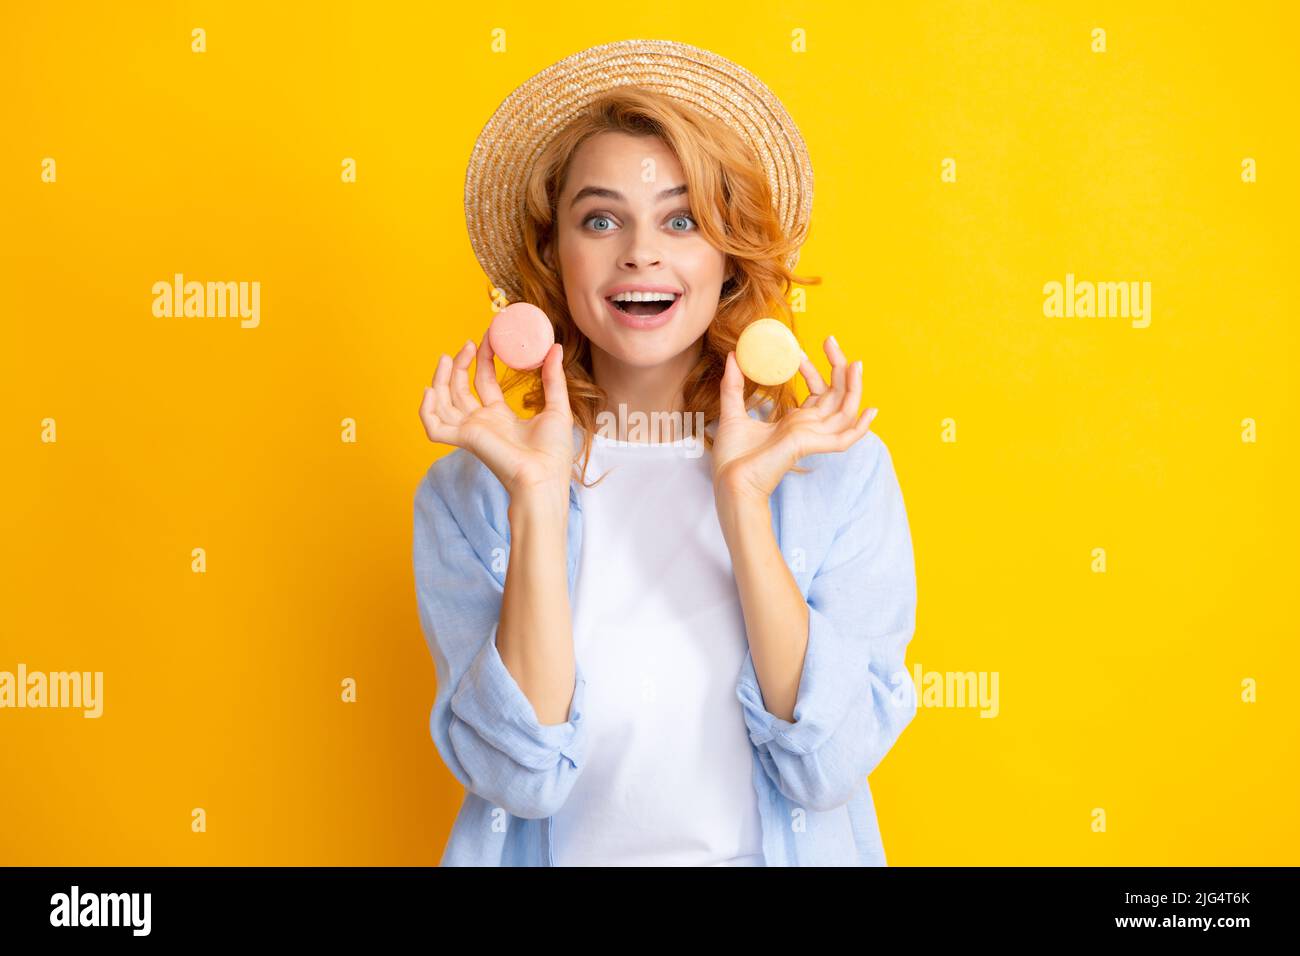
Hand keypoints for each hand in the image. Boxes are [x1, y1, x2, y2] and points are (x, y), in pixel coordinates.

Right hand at [419, 332, 573, 501]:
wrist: (546, 477)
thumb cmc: (553, 453)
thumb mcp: (557, 407)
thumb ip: (553, 378)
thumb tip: (556, 348)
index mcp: (500, 417)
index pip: (483, 383)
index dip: (483, 359)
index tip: (486, 338)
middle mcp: (482, 423)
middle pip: (460, 389)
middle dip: (459, 365)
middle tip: (467, 344)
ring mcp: (471, 431)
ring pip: (443, 403)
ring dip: (440, 379)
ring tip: (445, 357)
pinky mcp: (465, 440)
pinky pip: (434, 427)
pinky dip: (426, 411)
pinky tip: (430, 390)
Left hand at [711, 335, 877, 504]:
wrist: (730, 481)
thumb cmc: (732, 458)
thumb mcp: (732, 413)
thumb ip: (733, 385)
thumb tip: (734, 357)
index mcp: (794, 424)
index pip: (816, 394)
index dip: (813, 370)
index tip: (799, 351)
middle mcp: (807, 429)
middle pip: (835, 396)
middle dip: (837, 368)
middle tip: (830, 340)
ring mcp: (812, 437)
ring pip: (845, 411)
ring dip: (854, 387)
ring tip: (856, 363)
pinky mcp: (810, 446)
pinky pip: (845, 438)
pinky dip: (861, 427)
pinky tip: (872, 411)